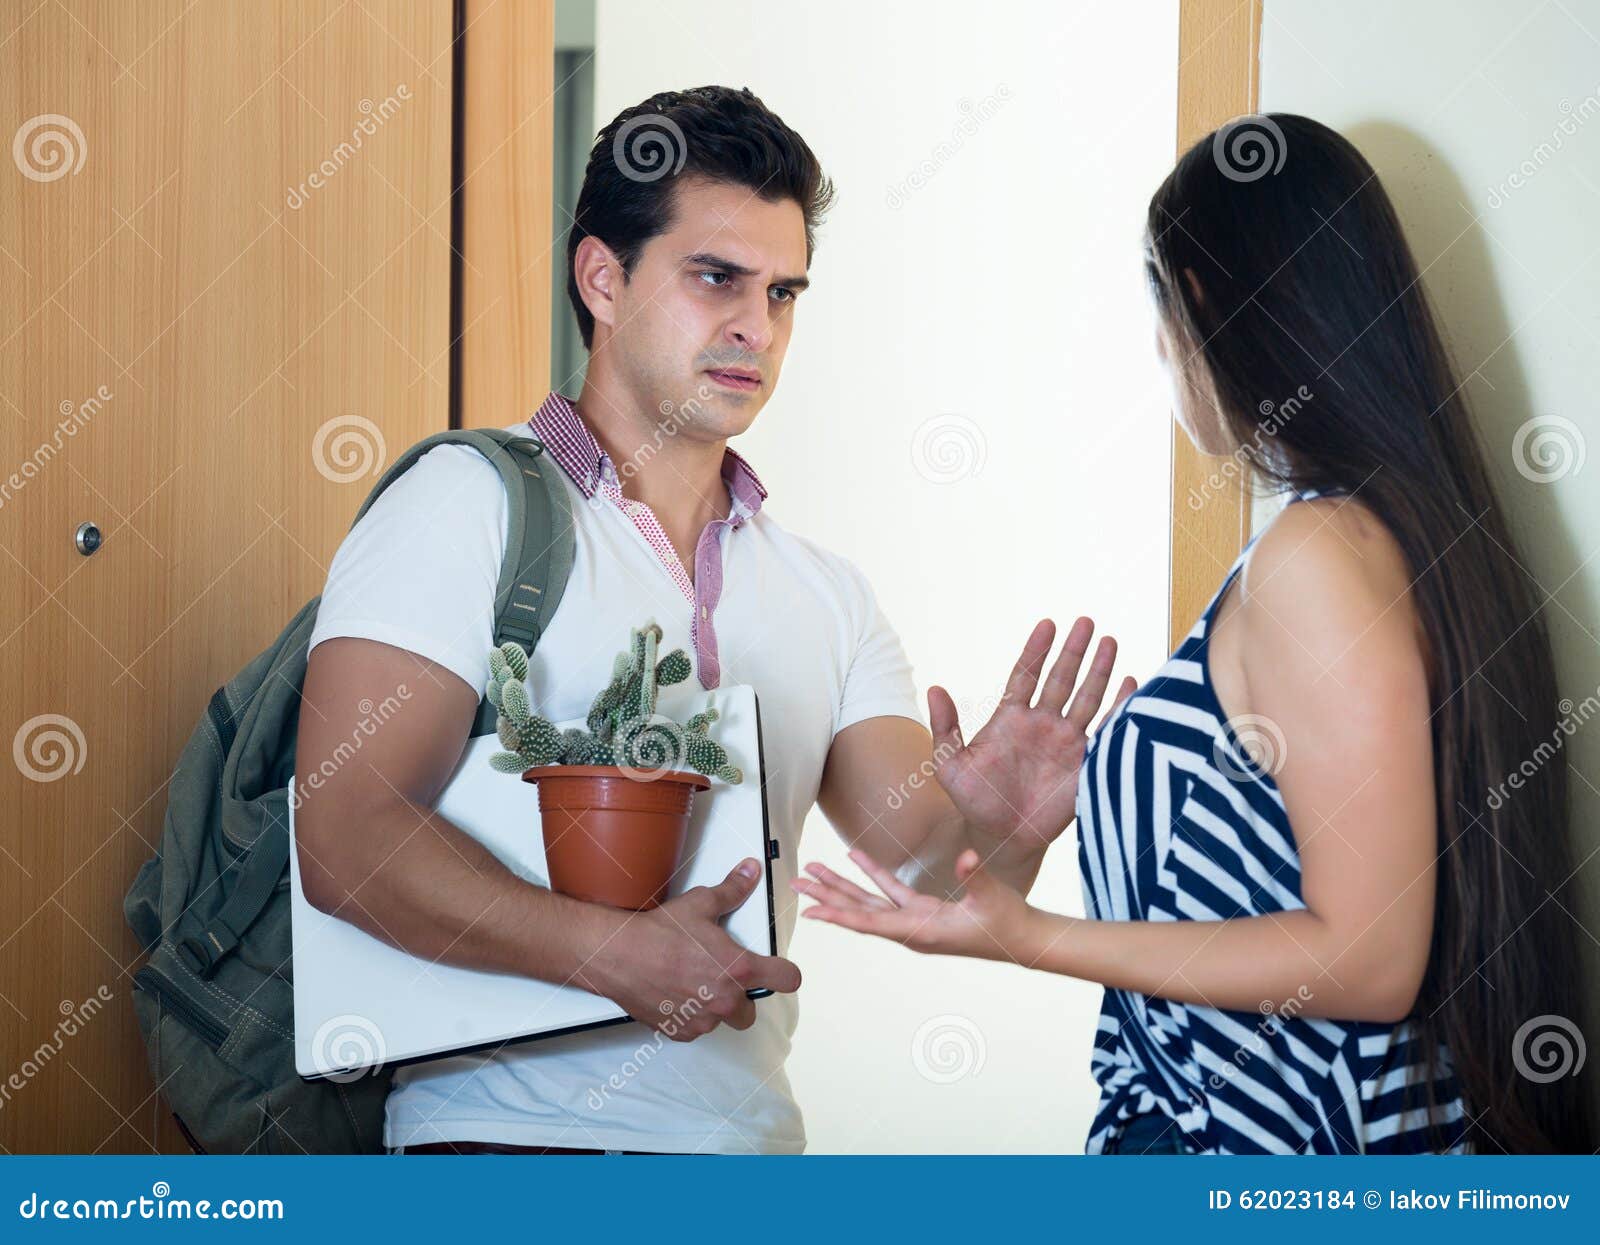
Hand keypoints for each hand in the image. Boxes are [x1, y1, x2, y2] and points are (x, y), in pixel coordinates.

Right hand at [583, 858, 800, 1039]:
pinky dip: (691, 1016)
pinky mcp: (681, 1031)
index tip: (780, 970)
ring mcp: (703, 1020)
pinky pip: (696, 1028)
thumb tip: (750, 872)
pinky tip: (676, 994)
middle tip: (720, 977)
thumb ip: (732, 891)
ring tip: (692, 982)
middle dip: (740, 996)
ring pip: (721, 1020)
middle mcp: (725, 1000)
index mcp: (738, 969)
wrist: (618, 956)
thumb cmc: (658, 933)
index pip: (787, 979)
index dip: (786, 973)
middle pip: (751, 1010)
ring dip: (713, 1007)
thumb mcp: (701, 904)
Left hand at [792, 847, 1037, 962]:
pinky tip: (855, 859)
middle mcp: (910, 929)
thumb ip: (975, 877)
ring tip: (815, 870)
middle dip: (827, 896)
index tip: (811, 912)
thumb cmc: (1007, 923)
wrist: (1022, 939)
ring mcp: (915, 920)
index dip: (840, 915)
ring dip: (842, 885)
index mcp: (921, 931)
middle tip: (797, 882)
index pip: (870, 923)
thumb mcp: (991, 898)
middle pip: (859, 911)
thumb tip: (966, 857)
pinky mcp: (923, 911)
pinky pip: (890, 892)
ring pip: (869, 902)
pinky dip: (872, 875)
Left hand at [931, 617, 1134, 858]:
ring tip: (1109, 641)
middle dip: (1074, 650)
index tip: (1048, 624)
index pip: (1026, 674)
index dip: (1036, 650)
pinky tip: (1131, 684)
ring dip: (1099, 671)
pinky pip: (1105, 730)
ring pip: (1086, 697)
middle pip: (1061, 678)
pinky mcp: (1085, 763)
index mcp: (1011, 718)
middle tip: (1086, 622)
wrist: (1003, 838)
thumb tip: (935, 689)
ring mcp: (1066, 741)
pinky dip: (1119, 708)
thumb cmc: (975, 802)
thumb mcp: (950, 766)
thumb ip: (945, 729)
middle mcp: (1042, 723)